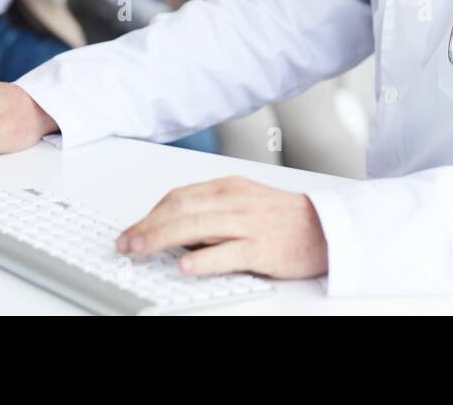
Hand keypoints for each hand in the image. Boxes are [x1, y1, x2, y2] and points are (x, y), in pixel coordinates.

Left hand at [116, 176, 328, 279]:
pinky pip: (228, 252)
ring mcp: (249, 224)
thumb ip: (211, 211)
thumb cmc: (284, 219)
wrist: (327, 228)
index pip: (179, 196)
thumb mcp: (244, 203)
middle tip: (125, 243)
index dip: (150, 214)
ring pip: (197, 227)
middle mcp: (235, 201)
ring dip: (161, 239)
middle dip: (147, 226)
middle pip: (181, 209)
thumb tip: (173, 230)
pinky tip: (185, 265)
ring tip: (139, 250)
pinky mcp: (262, 248)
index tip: (132, 229)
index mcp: (228, 188)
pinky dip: (204, 259)